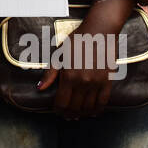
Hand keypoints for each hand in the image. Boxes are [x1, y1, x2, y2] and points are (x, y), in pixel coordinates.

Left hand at [40, 0, 129, 118]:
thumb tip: (40, 88)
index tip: (56, 111)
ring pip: (88, 108)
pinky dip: (97, 110)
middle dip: (68, 114)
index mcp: (68, 76)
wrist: (100, 31)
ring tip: (77, 115)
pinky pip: (102, 102)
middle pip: (74, 108)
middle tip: (66, 116)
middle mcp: (83, 82)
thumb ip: (50, 74)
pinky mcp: (107, 81)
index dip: (58, 110)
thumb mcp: (59, 54)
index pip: (62, 102)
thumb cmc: (77, 40)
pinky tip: (92, 113)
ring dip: (81, 114)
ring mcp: (96, 83)